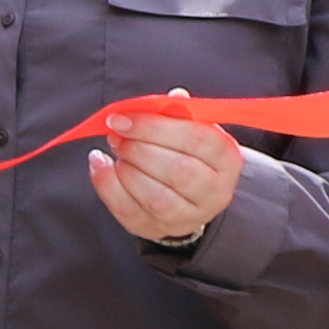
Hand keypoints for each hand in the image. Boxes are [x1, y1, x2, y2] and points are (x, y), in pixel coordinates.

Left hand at [88, 110, 248, 247]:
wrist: (187, 196)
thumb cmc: (188, 153)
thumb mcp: (193, 129)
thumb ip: (180, 114)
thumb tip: (173, 98)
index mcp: (227, 159)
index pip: (196, 140)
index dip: (156, 127)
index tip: (125, 118)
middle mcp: (215, 193)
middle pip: (178, 171)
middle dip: (139, 149)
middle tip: (117, 134)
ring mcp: (187, 217)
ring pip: (155, 197)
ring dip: (127, 169)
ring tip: (116, 150)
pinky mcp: (157, 230)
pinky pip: (129, 212)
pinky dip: (108, 186)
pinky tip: (101, 166)